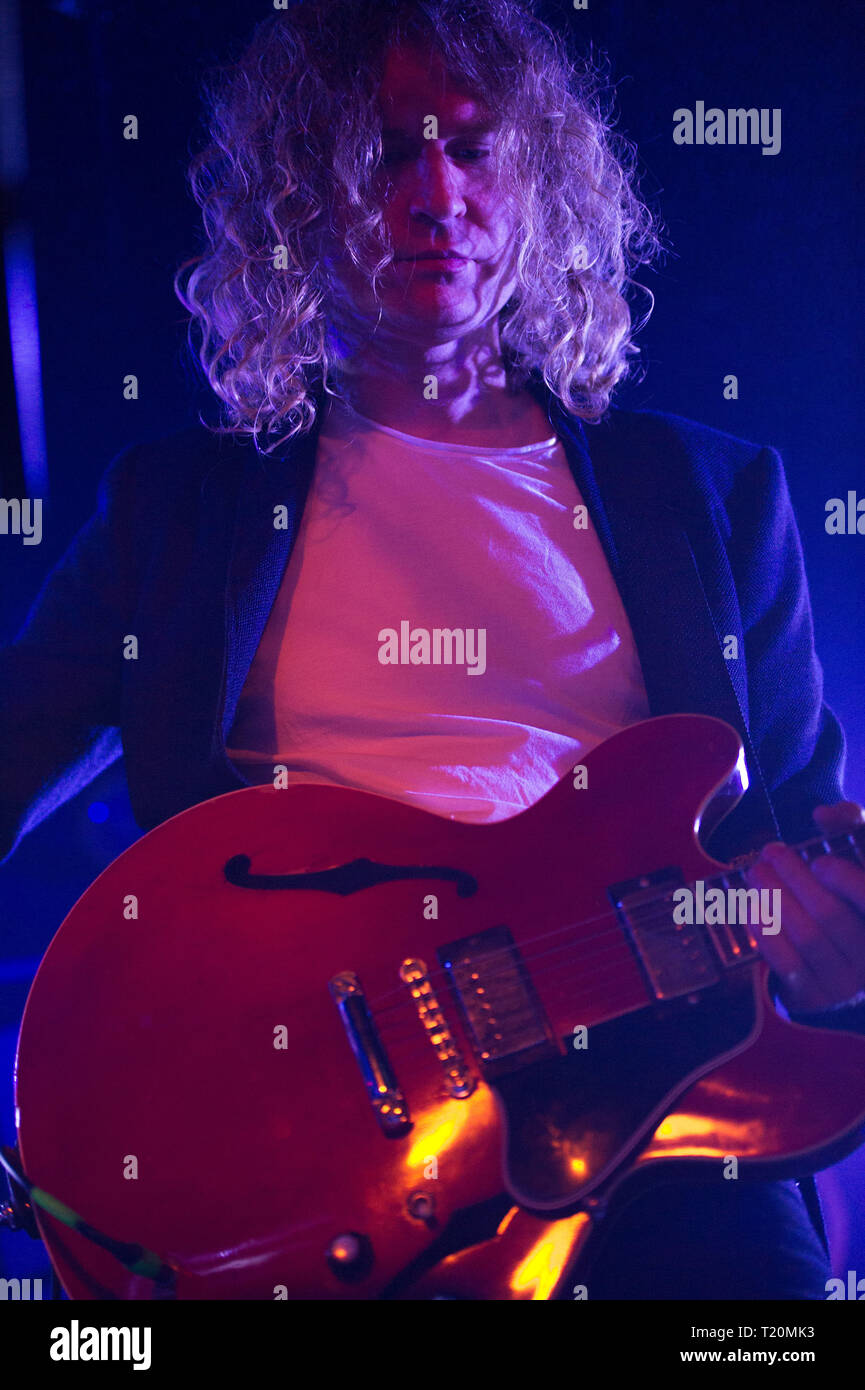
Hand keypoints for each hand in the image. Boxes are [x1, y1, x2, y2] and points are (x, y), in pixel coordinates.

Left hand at [746, 802, 864, 1014]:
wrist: (843, 964)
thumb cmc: (850, 897)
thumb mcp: (858, 858)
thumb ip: (851, 826)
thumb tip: (823, 813)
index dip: (848, 882)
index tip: (819, 861)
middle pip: (832, 916)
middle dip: (796, 880)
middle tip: (771, 853)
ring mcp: (845, 982)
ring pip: (807, 938)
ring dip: (774, 900)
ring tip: (754, 873)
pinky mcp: (816, 997)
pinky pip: (787, 964)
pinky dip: (765, 933)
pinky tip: (751, 908)